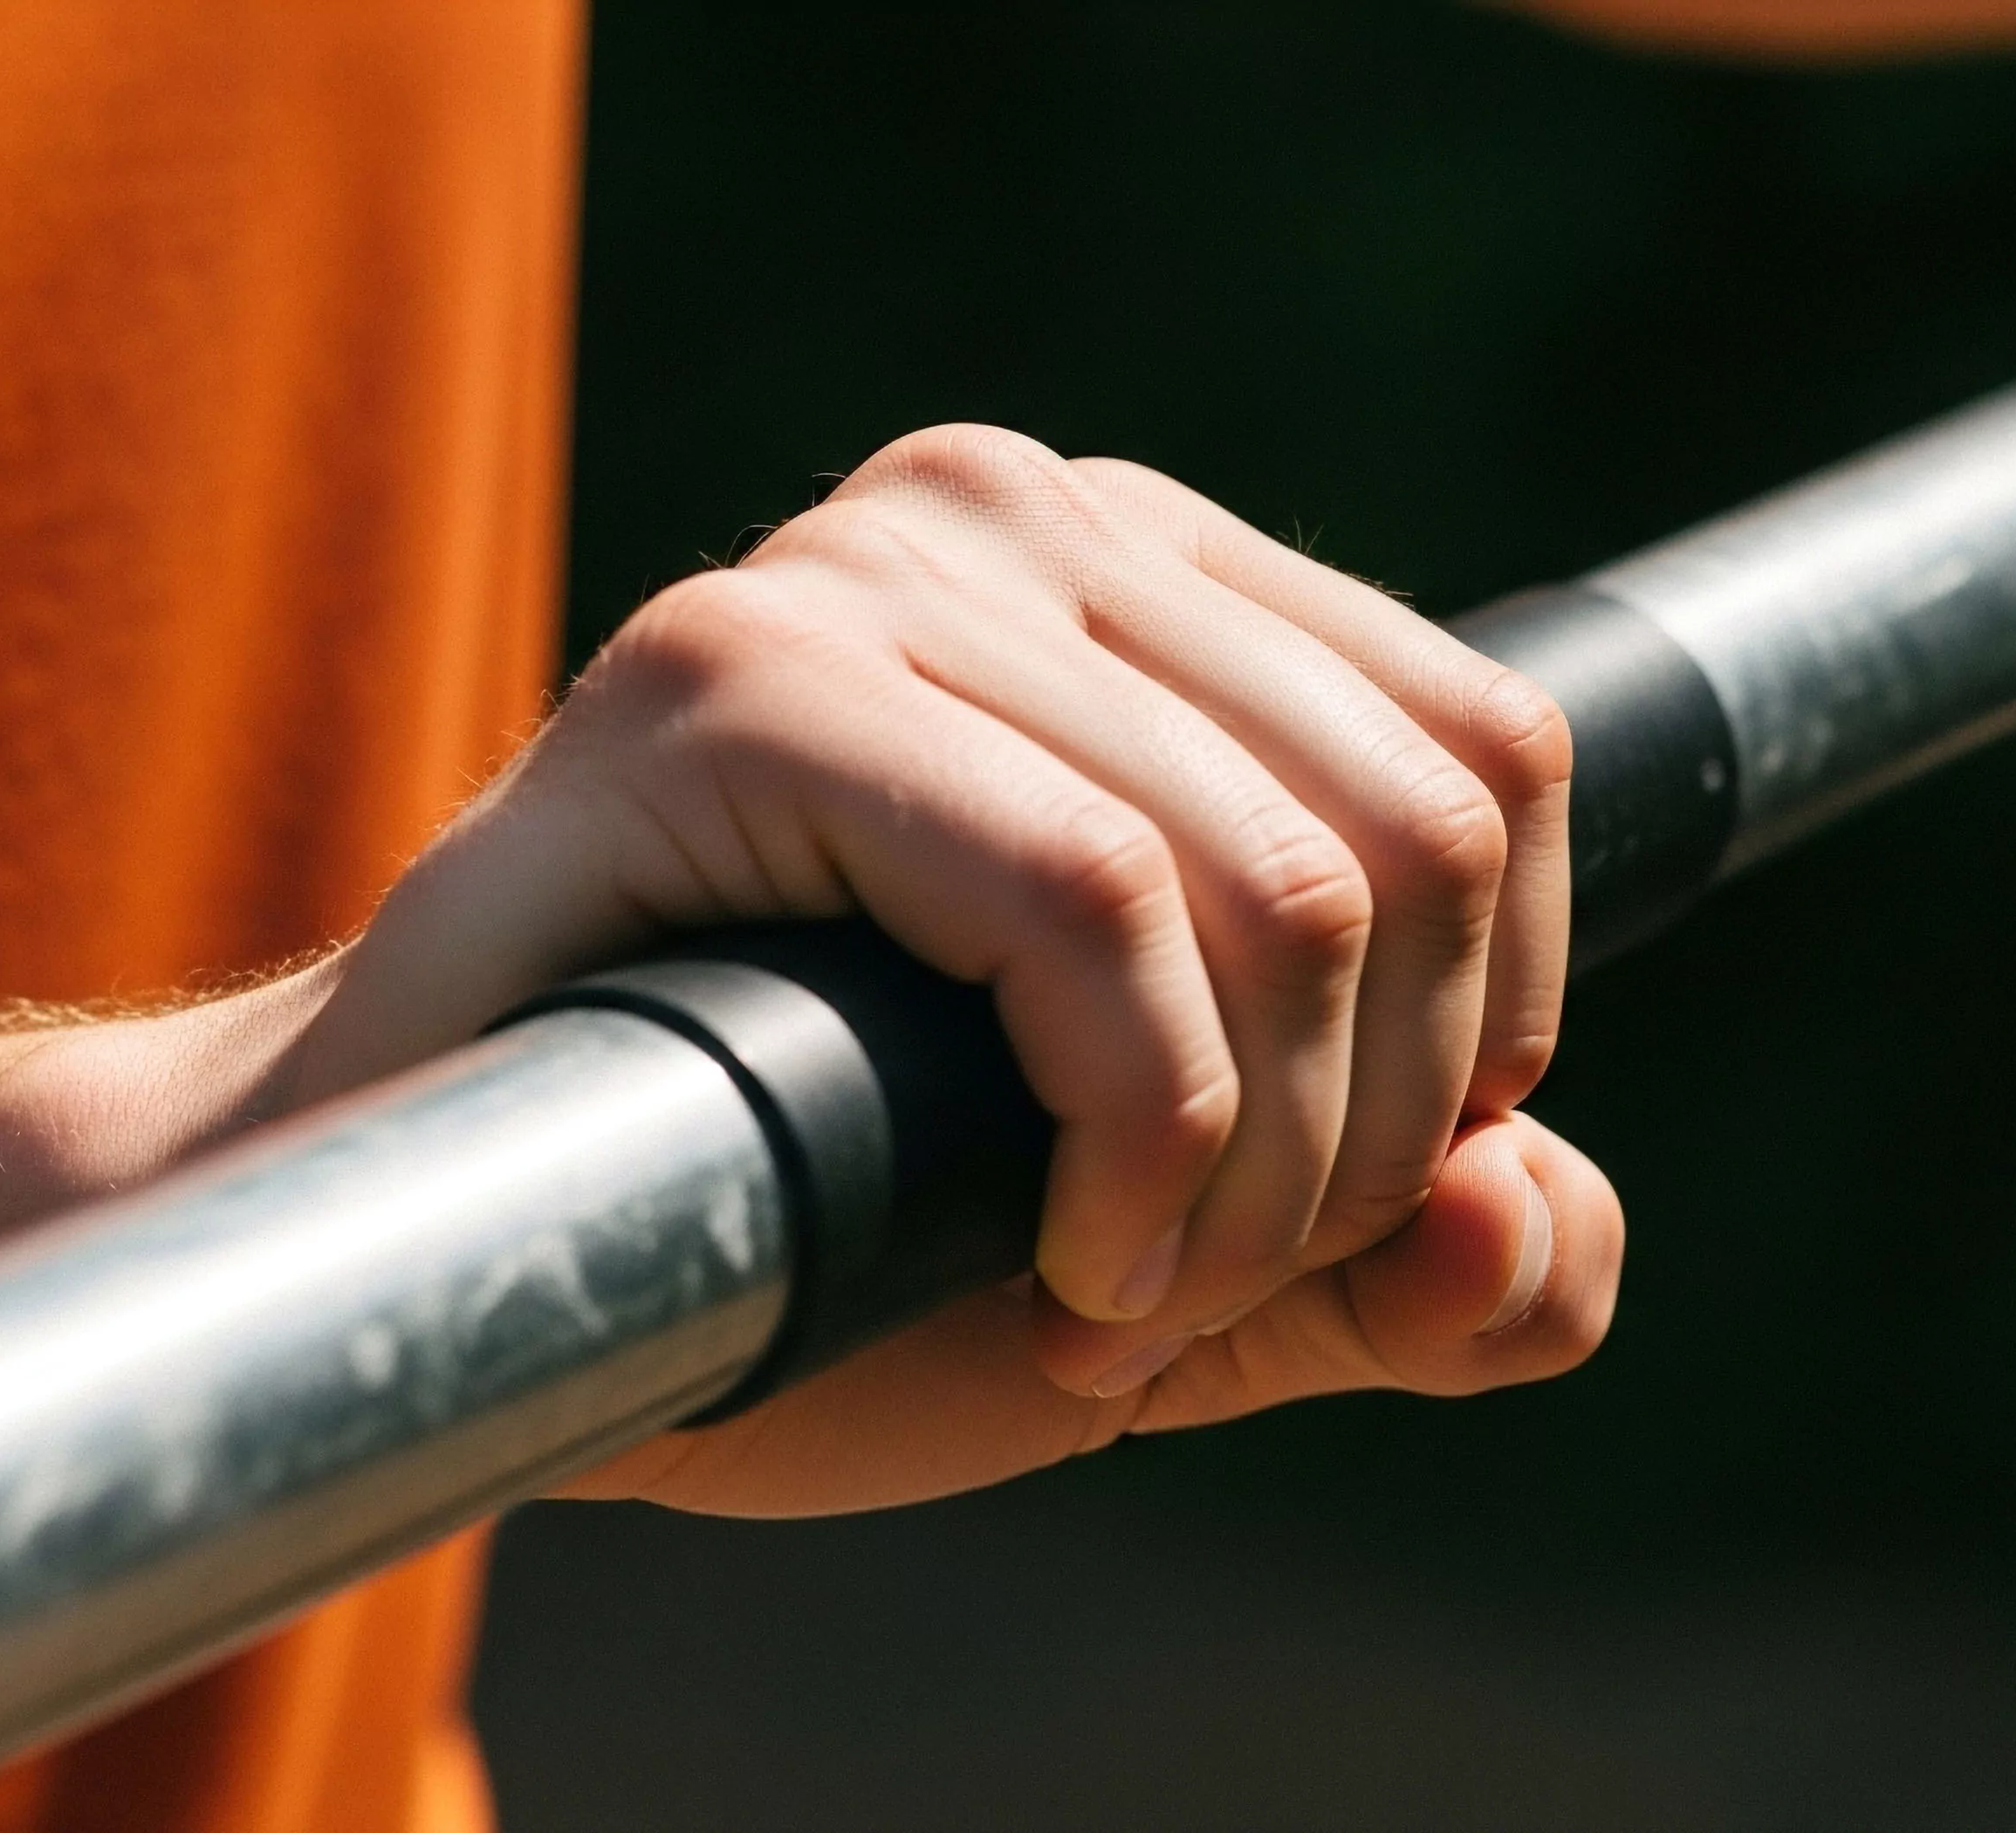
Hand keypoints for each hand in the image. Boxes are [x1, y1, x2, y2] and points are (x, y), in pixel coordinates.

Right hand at [291, 425, 1620, 1515]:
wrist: (476, 1268)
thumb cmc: (812, 1229)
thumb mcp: (1180, 1268)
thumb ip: (1399, 1262)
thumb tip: (1539, 1220)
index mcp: (1143, 577)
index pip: (1492, 754)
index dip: (1489, 1034)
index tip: (1322, 1219)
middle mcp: (1021, 512)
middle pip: (1413, 834)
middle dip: (1360, 1151)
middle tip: (1189, 1302)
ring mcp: (875, 570)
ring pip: (1277, 880)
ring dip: (1247, 1185)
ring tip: (1107, 1305)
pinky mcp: (742, 681)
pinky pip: (1091, 903)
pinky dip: (1140, 1141)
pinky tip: (1059, 1272)